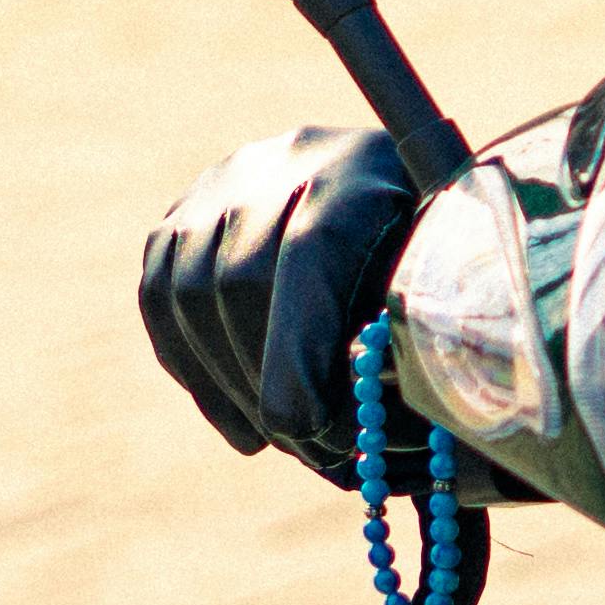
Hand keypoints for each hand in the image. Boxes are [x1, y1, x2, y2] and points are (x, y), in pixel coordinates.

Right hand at [140, 124, 424, 481]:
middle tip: (305, 443)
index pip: (308, 251)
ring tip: (276, 437)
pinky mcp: (180, 215)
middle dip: (264, 378)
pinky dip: (193, 367)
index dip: (297, 344)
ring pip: (191, 293)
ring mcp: (221, 183)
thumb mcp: (445, 276)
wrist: (391, 193)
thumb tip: (369, 413)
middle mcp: (281, 161)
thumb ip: (407, 327)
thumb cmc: (433, 258)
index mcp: (361, 170)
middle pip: (242, 277)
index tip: (304, 423)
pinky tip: (237, 417)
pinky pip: (160, 298)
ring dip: (227, 382)